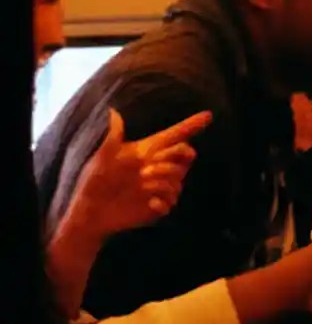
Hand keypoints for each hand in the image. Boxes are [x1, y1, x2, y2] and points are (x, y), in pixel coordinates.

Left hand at [68, 108, 212, 242]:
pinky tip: (148, 201)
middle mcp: (158, 167)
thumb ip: (113, 136)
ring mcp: (160, 187)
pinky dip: (162, 199)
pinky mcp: (158, 206)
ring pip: (179, 179)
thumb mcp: (102, 156)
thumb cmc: (94, 180)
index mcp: (148, 152)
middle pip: (185, 155)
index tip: (208, 115)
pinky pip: (172, 200)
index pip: (176, 135)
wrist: (90, 211)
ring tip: (140, 183)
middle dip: (172, 158)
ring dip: (162, 179)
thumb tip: (113, 112)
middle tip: (147, 166)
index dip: (192, 125)